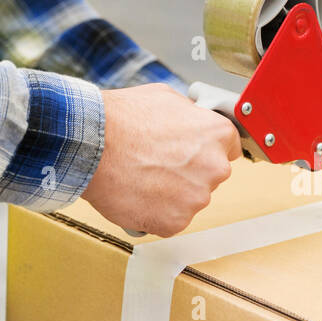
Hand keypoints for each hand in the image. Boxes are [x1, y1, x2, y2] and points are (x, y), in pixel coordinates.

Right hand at [82, 83, 240, 236]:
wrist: (91, 144)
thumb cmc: (122, 118)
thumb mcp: (165, 98)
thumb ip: (189, 115)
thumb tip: (192, 120)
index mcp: (217, 134)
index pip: (229, 147)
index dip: (205, 148)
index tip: (192, 152)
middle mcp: (214, 168)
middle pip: (209, 176)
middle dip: (188, 172)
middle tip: (157, 162)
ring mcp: (195, 198)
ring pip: (188, 199)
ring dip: (170, 193)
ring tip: (141, 176)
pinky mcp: (174, 222)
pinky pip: (169, 219)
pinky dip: (154, 212)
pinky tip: (136, 193)